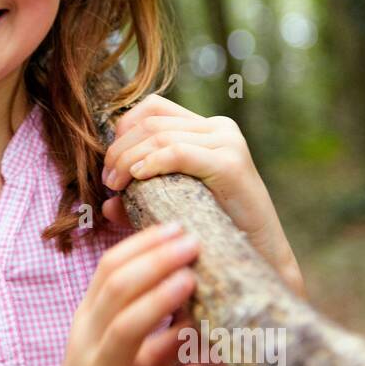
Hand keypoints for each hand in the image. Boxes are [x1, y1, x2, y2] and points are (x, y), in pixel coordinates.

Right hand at [34, 221, 204, 365]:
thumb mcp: (110, 346)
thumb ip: (143, 318)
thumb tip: (186, 286)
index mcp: (87, 320)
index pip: (108, 268)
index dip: (143, 244)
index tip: (177, 227)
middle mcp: (89, 342)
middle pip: (117, 289)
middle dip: (156, 261)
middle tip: (192, 244)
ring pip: (125, 332)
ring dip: (159, 303)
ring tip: (190, 281)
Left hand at [100, 94, 304, 296]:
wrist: (260, 257)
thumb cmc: (214, 233)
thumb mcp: (170, 207)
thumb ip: (138, 201)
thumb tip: (104, 205)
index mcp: (206, 130)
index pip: (153, 108)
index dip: (123, 130)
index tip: (110, 166)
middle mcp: (219, 129)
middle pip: (151, 121)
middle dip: (120, 149)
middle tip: (108, 180)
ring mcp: (227, 142)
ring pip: (159, 135)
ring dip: (129, 158)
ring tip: (116, 185)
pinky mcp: (230, 164)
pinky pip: (178, 152)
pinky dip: (151, 162)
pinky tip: (137, 178)